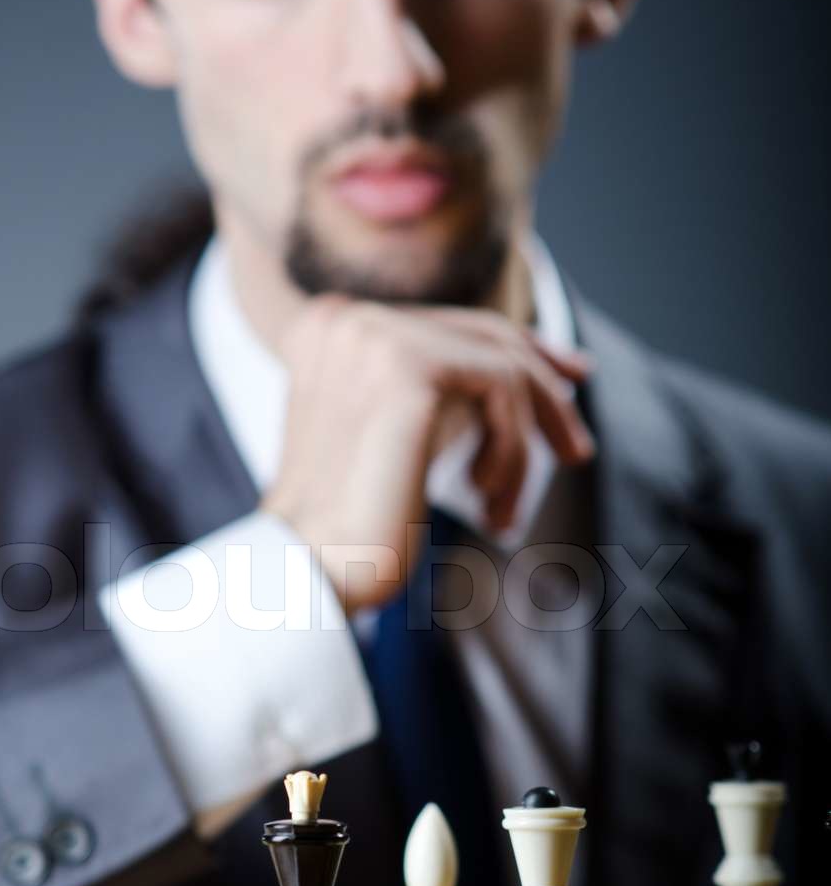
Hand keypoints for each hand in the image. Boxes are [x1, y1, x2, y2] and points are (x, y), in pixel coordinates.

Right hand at [261, 296, 594, 614]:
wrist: (310, 570)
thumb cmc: (347, 526)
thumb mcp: (387, 437)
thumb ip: (428, 392)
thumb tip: (512, 368)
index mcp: (329, 326)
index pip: (446, 323)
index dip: (516, 350)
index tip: (564, 382)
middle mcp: (347, 316)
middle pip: (482, 333)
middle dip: (544, 385)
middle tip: (576, 443)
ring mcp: (374, 333)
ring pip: (502, 364)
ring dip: (523, 442)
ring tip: (505, 506)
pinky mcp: (408, 363)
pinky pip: (503, 388)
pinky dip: (511, 450)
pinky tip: (489, 499)